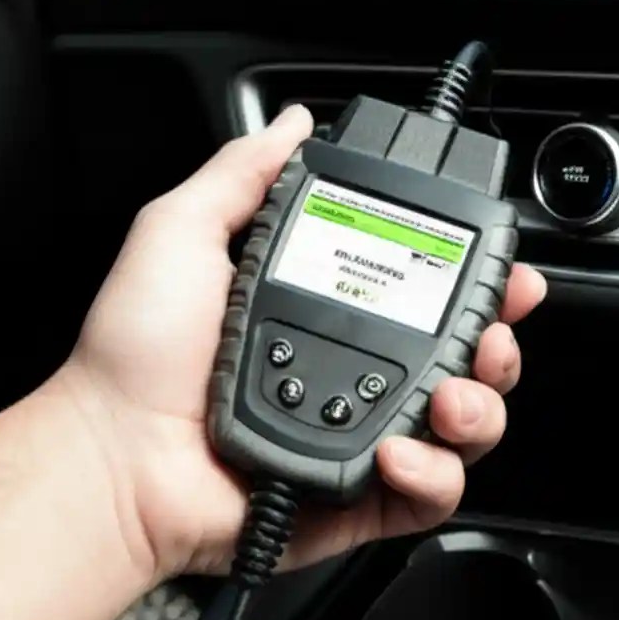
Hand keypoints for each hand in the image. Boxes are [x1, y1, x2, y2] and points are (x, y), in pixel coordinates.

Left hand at [63, 104, 546, 581]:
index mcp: (331, 312)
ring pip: (469, 426)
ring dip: (479, 407)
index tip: (503, 269)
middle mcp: (359, 372)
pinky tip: (397, 449)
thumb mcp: (181, 234)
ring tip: (448, 396)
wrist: (116, 456)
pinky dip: (433, 472)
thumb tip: (293, 123)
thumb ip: (244, 174)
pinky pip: (433, 492)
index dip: (478, 280)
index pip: (429, 290)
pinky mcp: (364, 496)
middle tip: (489, 335)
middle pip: (469, 359)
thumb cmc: (135, 357)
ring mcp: (366, 435)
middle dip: (499, 344)